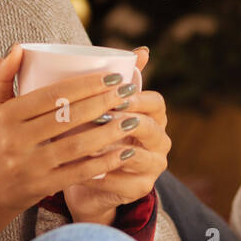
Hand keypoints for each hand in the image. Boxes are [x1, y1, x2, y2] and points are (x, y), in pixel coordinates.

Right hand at [0, 43, 141, 219]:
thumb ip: (1, 75)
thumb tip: (19, 46)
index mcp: (6, 116)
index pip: (52, 95)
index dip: (85, 85)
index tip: (113, 77)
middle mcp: (15, 140)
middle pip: (67, 117)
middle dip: (103, 103)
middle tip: (130, 92)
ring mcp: (29, 166)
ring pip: (76, 145)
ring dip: (109, 132)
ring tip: (133, 119)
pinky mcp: (41, 187)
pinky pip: (78, 173)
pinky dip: (104, 163)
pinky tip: (125, 152)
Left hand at [62, 47, 171, 223]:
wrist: (88, 180)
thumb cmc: (93, 135)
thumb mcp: (102, 106)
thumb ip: (117, 79)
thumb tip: (142, 51)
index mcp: (154, 117)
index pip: (156, 103)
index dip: (137, 98)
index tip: (112, 94)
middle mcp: (159, 141)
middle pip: (152, 129)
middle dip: (125, 122)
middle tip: (98, 118)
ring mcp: (153, 167)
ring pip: (138, 157)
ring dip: (110, 150)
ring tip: (84, 145)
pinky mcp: (140, 189)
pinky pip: (123, 182)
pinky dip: (101, 176)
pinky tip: (80, 171)